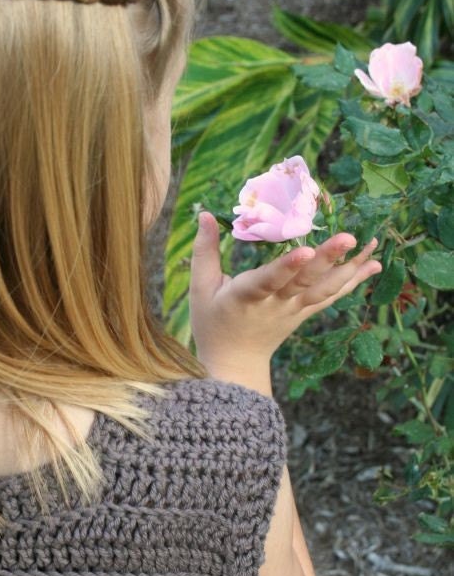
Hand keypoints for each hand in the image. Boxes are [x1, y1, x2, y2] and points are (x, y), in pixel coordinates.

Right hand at [190, 211, 381, 375]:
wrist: (235, 363)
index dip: (288, 266)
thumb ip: (204, 250)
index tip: (306, 250)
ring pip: (325, 289)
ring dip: (350, 267)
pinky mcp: (306, 313)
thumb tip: (204, 213)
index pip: (270, 280)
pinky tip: (374, 264)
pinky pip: (332, 296)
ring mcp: (295, 310)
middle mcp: (277, 304)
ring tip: (371, 245)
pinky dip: (353, 281)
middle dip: (328, 259)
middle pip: (305, 281)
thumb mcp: (201, 288)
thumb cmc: (213, 323)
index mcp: (248, 296)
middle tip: (350, 238)